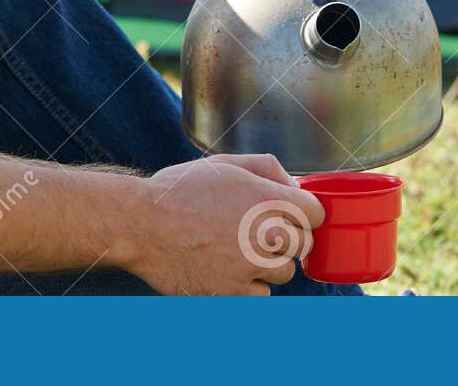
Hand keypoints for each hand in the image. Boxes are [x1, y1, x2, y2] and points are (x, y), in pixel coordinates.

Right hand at [128, 154, 323, 294]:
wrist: (141, 224)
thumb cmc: (180, 190)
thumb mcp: (224, 164)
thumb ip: (267, 168)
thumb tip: (295, 187)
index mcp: (266, 197)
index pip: (316, 213)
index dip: (302, 212)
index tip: (286, 215)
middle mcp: (266, 232)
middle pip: (304, 244)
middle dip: (286, 238)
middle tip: (258, 233)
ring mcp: (251, 265)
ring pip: (285, 272)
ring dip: (268, 263)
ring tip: (237, 250)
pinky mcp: (234, 292)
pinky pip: (262, 294)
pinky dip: (250, 285)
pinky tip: (227, 268)